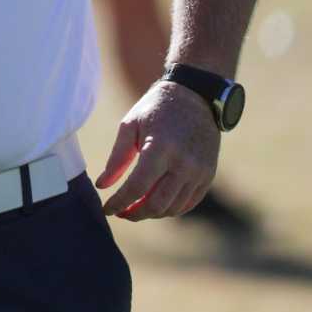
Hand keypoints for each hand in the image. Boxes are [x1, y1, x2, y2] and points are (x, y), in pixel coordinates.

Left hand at [96, 80, 221, 219]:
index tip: (106, 209)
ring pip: (173, 207)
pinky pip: (189, 202)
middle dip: (135, 213)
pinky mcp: (208, 175)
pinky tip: (155, 204)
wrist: (195, 98)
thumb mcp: (129, 126)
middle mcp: (183, 163)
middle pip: (157, 204)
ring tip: (135, 209)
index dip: (119, 202)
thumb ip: (117, 159)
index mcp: (160, 148)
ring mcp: (199, 171)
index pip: (137, 187)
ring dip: (152, 213)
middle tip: (121, 213)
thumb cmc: (155, 110)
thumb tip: (102, 186)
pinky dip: (171, 209)